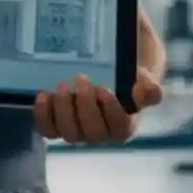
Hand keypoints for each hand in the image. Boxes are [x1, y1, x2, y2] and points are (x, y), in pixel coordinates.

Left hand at [33, 67, 163, 144]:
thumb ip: (148, 83)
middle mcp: (102, 132)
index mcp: (127, 122)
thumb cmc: (132, 65)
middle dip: (85, 107)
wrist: (111, 59)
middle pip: (93, 132)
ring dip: (63, 111)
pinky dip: (43, 116)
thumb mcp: (147, 68)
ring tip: (62, 86)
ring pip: (69, 133)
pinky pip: (48, 129)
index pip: (120, 127)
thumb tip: (144, 94)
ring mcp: (79, 129)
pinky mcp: (58, 122)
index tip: (104, 89)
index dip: (111, 111)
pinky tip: (43, 95)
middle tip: (81, 79)